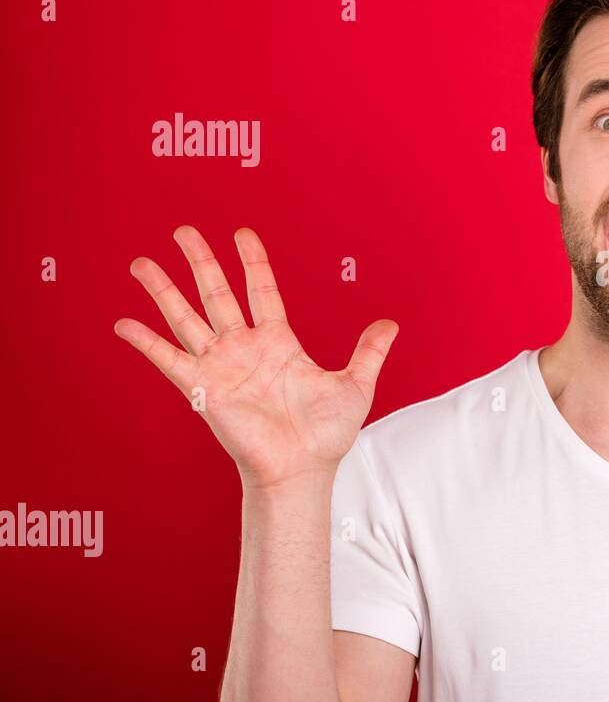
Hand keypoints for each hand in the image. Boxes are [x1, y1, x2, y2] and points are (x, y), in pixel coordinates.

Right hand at [114, 225, 398, 490]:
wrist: (302, 469)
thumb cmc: (325, 434)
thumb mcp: (355, 385)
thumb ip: (369, 352)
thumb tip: (391, 324)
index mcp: (278, 343)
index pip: (262, 291)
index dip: (253, 262)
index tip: (242, 234)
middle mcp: (244, 349)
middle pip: (217, 294)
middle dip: (201, 262)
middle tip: (183, 231)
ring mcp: (221, 367)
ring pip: (186, 318)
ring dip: (163, 291)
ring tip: (141, 263)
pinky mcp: (203, 390)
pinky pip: (169, 360)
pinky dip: (146, 343)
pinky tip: (124, 323)